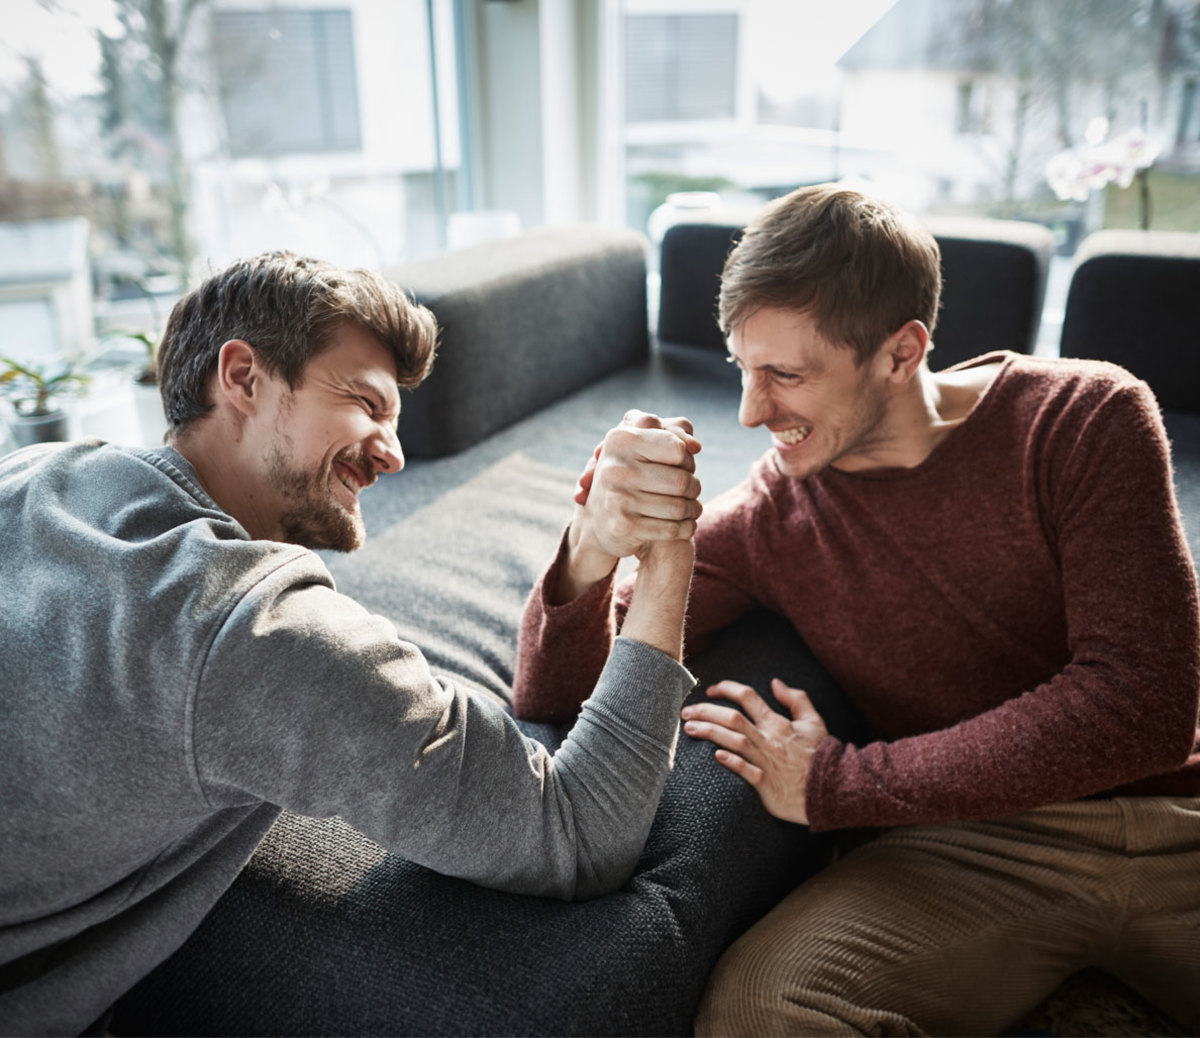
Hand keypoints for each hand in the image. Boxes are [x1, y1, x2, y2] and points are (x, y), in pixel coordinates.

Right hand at [560, 411, 701, 596]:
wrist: (601, 516)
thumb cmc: (634, 471)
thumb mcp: (647, 445)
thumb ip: (676, 432)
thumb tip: (695, 446)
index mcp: (621, 440)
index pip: (677, 449)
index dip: (687, 460)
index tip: (682, 467)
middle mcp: (615, 468)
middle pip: (682, 481)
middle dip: (694, 487)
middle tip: (692, 490)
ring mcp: (617, 499)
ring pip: (679, 508)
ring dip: (692, 510)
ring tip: (691, 508)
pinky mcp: (624, 527)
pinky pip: (672, 530)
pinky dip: (685, 528)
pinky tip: (685, 525)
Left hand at [681, 679, 827, 824]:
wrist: (834, 789)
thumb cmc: (821, 757)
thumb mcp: (814, 722)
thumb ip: (796, 699)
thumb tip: (776, 682)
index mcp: (778, 723)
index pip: (748, 697)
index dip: (726, 689)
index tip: (709, 690)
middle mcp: (769, 739)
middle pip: (734, 718)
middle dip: (707, 711)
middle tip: (685, 712)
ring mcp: (768, 762)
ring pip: (735, 741)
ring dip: (711, 732)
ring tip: (689, 728)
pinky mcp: (768, 785)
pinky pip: (748, 772)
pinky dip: (733, 762)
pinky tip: (716, 755)